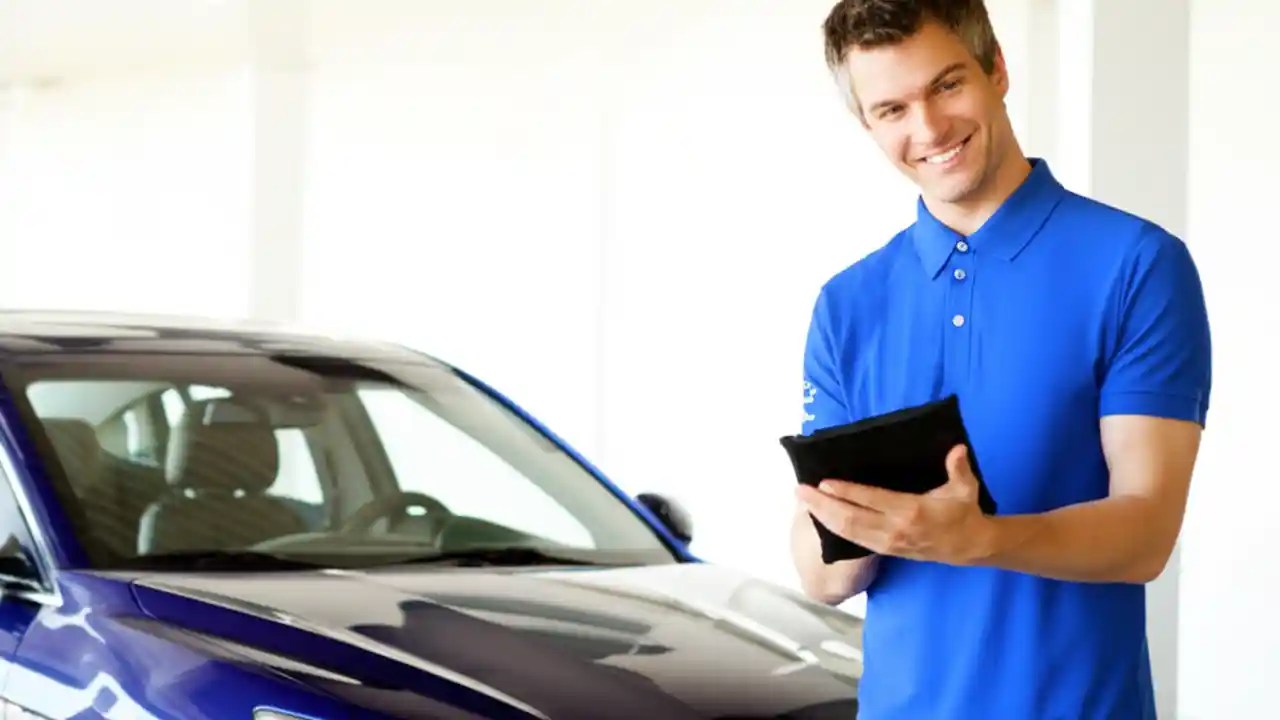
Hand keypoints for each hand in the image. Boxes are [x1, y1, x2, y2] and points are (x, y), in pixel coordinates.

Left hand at [794, 444, 994, 565]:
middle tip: (801, 490)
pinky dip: (834, 529)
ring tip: (804, 501)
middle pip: (851, 519)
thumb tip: (957, 448)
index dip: (847, 492)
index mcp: (911, 511)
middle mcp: (895, 529)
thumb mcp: (965, 488)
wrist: (969, 547)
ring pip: (848, 532)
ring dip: (824, 517)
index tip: (825, 482)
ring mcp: (888, 543)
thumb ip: (958, 468)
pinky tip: (821, 518)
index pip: (872, 500)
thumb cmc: (963, 512)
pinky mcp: (886, 550)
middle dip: (823, 505)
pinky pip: (854, 541)